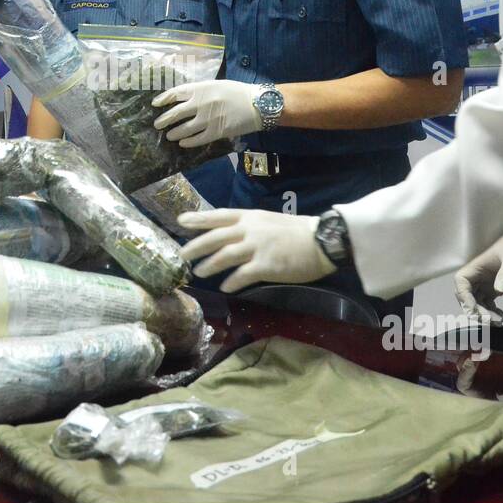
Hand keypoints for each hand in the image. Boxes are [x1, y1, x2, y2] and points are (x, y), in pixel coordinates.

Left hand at [152, 80, 261, 147]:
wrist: (257, 104)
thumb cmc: (237, 92)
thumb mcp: (216, 85)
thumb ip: (200, 91)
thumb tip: (184, 98)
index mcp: (200, 88)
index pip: (175, 93)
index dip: (163, 99)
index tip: (155, 104)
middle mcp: (201, 103)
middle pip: (175, 113)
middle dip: (164, 120)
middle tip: (157, 125)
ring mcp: (208, 119)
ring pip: (184, 128)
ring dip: (174, 133)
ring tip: (169, 136)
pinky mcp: (216, 132)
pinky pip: (197, 139)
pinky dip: (188, 142)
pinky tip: (182, 143)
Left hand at [177, 208, 336, 292]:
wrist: (321, 241)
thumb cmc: (296, 232)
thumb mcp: (268, 221)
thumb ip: (249, 226)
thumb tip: (230, 235)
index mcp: (250, 217)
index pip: (219, 215)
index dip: (199, 219)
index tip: (180, 221)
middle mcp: (250, 229)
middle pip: (215, 237)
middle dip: (195, 246)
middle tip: (181, 255)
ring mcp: (257, 247)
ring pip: (224, 256)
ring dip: (209, 265)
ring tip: (198, 272)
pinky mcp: (266, 265)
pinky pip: (242, 275)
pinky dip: (231, 282)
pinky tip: (225, 287)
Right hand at [454, 228, 502, 322]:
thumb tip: (500, 291)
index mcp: (477, 264)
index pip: (461, 281)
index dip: (464, 296)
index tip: (474, 308)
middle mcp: (478, 274)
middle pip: (467, 295)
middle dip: (475, 309)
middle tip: (488, 319)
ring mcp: (486, 282)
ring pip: (477, 302)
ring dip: (484, 314)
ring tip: (498, 321)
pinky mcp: (495, 287)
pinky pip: (488, 303)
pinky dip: (492, 312)